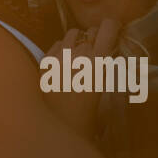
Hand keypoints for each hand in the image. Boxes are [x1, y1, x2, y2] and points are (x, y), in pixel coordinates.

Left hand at [41, 18, 118, 138]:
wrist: (50, 131)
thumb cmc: (83, 122)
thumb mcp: (103, 100)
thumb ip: (106, 76)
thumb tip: (108, 66)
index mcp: (98, 62)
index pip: (108, 27)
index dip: (112, 27)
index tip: (114, 33)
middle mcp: (78, 54)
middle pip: (91, 30)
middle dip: (96, 37)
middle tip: (97, 51)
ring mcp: (58, 56)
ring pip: (72, 34)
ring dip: (78, 41)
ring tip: (79, 57)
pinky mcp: (43, 61)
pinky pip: (56, 44)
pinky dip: (61, 50)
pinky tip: (62, 65)